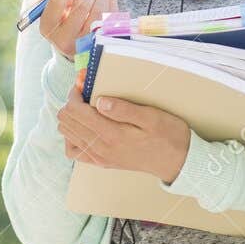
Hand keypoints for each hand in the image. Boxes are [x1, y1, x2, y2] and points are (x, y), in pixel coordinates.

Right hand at [36, 0, 117, 58]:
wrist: (79, 44)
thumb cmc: (65, 17)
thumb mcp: (54, 4)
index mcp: (47, 27)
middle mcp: (64, 40)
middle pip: (81, 5)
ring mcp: (85, 45)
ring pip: (99, 10)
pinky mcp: (102, 44)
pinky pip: (111, 17)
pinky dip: (111, 1)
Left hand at [57, 82, 190, 181]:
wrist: (178, 162)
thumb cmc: (168, 135)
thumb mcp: (151, 116)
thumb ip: (124, 109)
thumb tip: (99, 101)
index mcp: (111, 134)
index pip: (76, 110)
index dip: (75, 92)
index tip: (84, 81)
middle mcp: (100, 148)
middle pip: (66, 120)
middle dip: (72, 101)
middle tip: (86, 90)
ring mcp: (99, 157)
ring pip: (66, 133)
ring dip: (71, 116)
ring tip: (85, 105)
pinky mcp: (101, 162)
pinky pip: (74, 151)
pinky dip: (72, 135)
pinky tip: (84, 126)